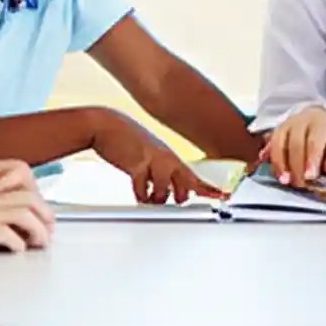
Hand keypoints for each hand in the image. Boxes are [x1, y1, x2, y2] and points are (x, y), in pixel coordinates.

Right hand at [0, 185, 55, 254]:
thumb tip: (9, 231)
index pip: (22, 192)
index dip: (38, 205)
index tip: (45, 219)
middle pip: (29, 200)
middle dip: (45, 215)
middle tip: (51, 231)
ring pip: (24, 216)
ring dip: (37, 230)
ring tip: (42, 243)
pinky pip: (10, 235)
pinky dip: (18, 244)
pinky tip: (19, 250)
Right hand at [92, 111, 224, 203]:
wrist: (105, 125)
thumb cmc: (125, 139)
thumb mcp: (147, 153)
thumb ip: (157, 170)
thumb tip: (163, 190)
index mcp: (169, 155)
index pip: (193, 175)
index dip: (207, 188)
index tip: (220, 196)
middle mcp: (165, 157)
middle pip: (186, 182)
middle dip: (182, 195)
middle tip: (178, 200)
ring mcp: (152, 160)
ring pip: (165, 189)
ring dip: (158, 197)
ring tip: (150, 196)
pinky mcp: (136, 164)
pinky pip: (143, 189)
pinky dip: (142, 195)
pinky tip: (139, 193)